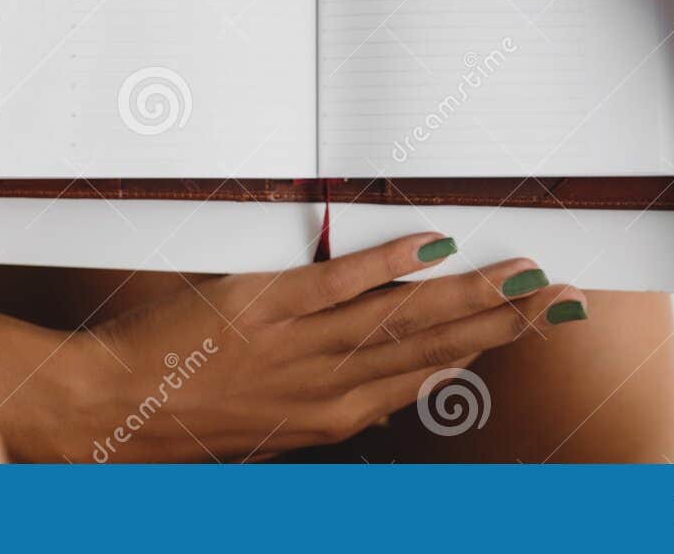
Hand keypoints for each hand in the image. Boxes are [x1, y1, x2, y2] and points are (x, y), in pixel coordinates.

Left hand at [55, 235, 582, 461]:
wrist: (112, 408)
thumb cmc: (185, 417)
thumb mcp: (270, 428)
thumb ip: (327, 403)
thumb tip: (379, 386)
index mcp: (331, 416)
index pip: (427, 378)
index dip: (484, 351)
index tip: (529, 328)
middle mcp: (328, 386)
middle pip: (434, 348)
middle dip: (504, 323)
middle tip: (561, 298)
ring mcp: (300, 346)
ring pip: (403, 319)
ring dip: (471, 295)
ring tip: (523, 274)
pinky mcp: (265, 306)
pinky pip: (339, 283)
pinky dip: (389, 262)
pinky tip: (431, 246)